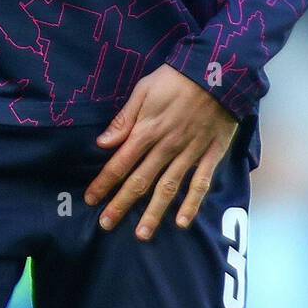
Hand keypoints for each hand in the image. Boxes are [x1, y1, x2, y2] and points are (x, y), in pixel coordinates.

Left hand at [83, 63, 237, 240]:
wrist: (217, 72)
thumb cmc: (176, 79)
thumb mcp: (144, 90)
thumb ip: (124, 119)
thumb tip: (103, 143)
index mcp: (147, 130)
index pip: (120, 162)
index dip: (104, 182)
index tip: (91, 200)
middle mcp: (166, 147)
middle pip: (140, 181)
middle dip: (121, 204)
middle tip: (106, 225)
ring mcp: (189, 153)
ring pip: (168, 188)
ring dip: (153, 213)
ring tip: (141, 234)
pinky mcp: (210, 155)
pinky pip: (200, 183)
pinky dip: (192, 204)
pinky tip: (182, 222)